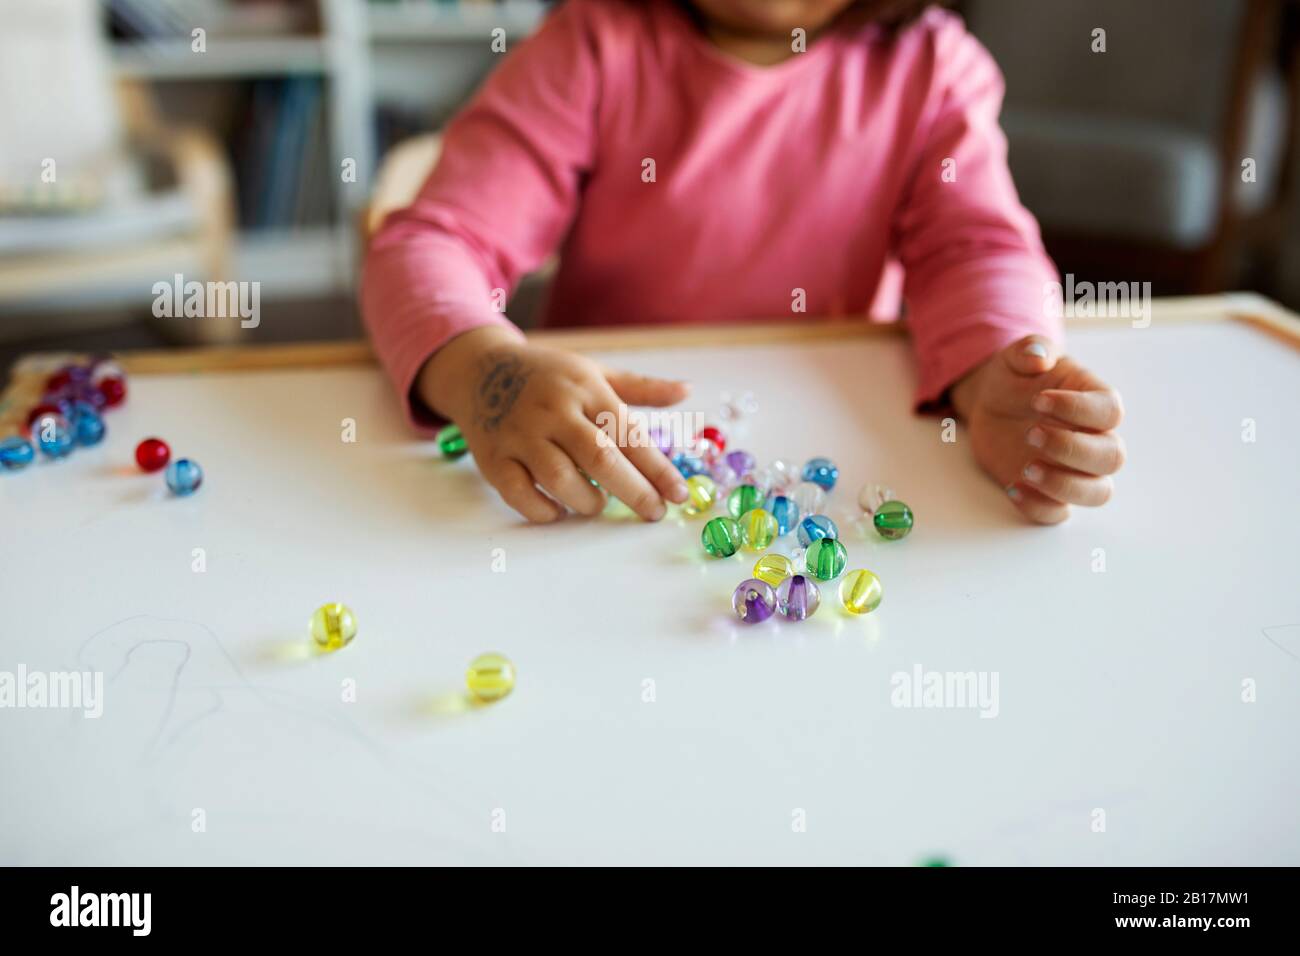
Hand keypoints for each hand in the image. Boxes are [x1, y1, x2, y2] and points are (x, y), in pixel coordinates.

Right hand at [417, 326, 690, 522]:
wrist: (479, 369)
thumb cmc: (549, 376)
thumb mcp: (595, 372)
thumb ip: (641, 388)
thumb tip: (686, 392)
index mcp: (586, 389)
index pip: (630, 435)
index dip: (658, 470)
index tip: (679, 495)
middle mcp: (554, 410)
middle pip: (601, 458)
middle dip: (634, 491)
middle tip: (653, 513)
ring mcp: (521, 434)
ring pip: (559, 478)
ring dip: (586, 501)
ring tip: (597, 504)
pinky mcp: (494, 457)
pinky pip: (519, 493)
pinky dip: (542, 510)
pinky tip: (558, 511)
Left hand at [950, 335, 1124, 523]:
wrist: (990, 404)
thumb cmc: (1016, 377)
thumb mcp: (1017, 356)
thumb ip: (1030, 350)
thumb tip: (1039, 357)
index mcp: (1095, 402)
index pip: (1110, 411)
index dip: (1079, 409)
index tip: (1038, 401)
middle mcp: (1094, 439)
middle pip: (1111, 457)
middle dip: (1072, 449)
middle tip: (1030, 433)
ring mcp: (1074, 470)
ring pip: (1097, 493)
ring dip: (1065, 486)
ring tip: (1026, 469)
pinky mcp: (1050, 492)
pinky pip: (1058, 513)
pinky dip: (1039, 507)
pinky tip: (1012, 487)